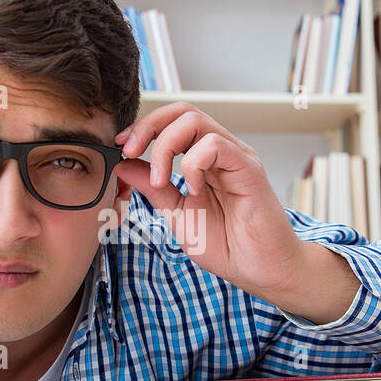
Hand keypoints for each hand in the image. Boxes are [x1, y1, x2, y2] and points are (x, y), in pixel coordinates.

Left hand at [111, 103, 312, 297]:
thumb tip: (123, 163)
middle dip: (148, 126)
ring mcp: (236, 156)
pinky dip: (193, 164)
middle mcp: (222, 151)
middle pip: (183, 111)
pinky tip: (195, 191)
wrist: (259, 269)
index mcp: (205, 159)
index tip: (121, 147)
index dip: (144, 128)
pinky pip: (215, 145)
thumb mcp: (177, 213)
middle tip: (130, 151)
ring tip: (161, 181)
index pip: (173, 122)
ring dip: (165, 147)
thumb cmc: (227, 244)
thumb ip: (153, 187)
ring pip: (195, 121)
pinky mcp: (249, 168)